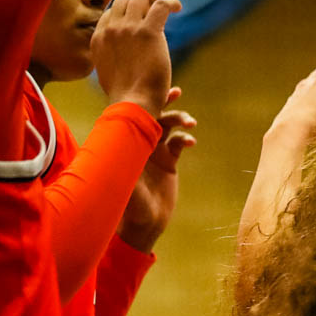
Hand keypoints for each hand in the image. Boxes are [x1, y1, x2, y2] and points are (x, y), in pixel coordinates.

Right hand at [91, 0, 180, 117]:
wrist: (132, 104)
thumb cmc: (126, 95)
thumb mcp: (109, 72)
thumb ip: (115, 57)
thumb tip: (131, 58)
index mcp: (99, 37)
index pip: (112, 11)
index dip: (129, 10)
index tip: (143, 16)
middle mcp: (111, 29)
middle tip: (157, 6)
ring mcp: (128, 29)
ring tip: (170, 5)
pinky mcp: (148, 32)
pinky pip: (160, 5)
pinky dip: (170, 2)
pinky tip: (177, 7)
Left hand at [118, 88, 195, 251]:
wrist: (143, 224)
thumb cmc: (128, 206)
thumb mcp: (123, 184)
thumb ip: (126, 167)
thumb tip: (124, 148)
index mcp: (126, 144)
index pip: (133, 116)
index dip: (143, 101)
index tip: (153, 91)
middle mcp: (139, 144)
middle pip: (152, 115)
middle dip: (163, 102)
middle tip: (175, 92)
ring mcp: (154, 152)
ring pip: (168, 127)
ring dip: (179, 120)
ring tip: (190, 123)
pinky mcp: (168, 163)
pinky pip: (179, 144)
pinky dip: (185, 139)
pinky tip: (191, 142)